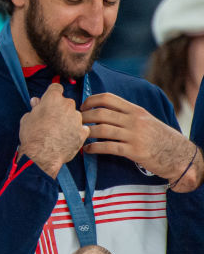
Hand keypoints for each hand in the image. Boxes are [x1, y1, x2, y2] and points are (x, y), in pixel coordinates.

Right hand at [18, 83, 89, 176]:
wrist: (42, 155)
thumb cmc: (32, 136)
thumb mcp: (27, 118)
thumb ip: (35, 108)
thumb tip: (36, 102)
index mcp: (52, 98)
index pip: (56, 87)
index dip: (52, 93)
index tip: (50, 100)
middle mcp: (67, 105)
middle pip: (66, 102)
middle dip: (60, 108)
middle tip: (52, 119)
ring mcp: (77, 119)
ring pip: (74, 115)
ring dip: (69, 120)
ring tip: (59, 132)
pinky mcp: (83, 132)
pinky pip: (81, 128)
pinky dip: (76, 132)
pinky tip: (67, 138)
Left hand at [82, 92, 201, 188]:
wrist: (179, 155)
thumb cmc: (158, 136)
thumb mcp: (145, 119)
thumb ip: (126, 114)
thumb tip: (101, 109)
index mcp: (135, 110)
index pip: (107, 98)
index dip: (90, 101)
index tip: (82, 108)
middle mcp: (134, 120)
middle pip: (101, 113)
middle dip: (84, 117)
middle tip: (75, 123)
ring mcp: (135, 135)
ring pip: (102, 130)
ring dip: (86, 133)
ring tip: (78, 136)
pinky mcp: (134, 151)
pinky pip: (108, 147)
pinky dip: (94, 148)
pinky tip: (87, 150)